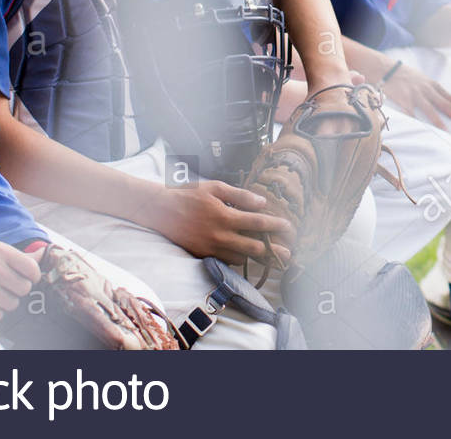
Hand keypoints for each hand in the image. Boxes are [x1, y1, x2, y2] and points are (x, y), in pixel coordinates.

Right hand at [0, 240, 41, 321]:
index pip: (32, 269)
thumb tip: (43, 254)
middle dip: (19, 288)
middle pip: (24, 288)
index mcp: (2, 252)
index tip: (28, 276)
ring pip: (12, 304)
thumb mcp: (0, 250)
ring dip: (7, 300)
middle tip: (9, 284)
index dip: (33, 275)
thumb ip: (22, 256)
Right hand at [149, 180, 293, 266]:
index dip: (275, 226)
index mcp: (225, 216)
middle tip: (288, 252)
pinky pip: (227, 262)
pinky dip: (238, 259)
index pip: (257, 223)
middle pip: (255, 248)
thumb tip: (262, 203)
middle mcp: (220, 236)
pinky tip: (246, 255)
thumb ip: (240, 195)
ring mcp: (211, 249)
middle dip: (274, 251)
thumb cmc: (189, 195)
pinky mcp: (203, 256)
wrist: (161, 211)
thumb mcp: (215, 188)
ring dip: (256, 256)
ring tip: (270, 255)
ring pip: (242, 258)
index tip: (289, 227)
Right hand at [381, 63, 450, 129]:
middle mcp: (426, 89)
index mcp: (433, 85)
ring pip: (431, 111)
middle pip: (445, 104)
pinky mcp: (403, 99)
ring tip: (448, 134)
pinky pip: (412, 114)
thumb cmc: (405, 76)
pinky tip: (423, 132)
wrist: (385, 69)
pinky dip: (418, 123)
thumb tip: (444, 104)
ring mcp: (415, 94)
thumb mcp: (422, 80)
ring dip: (440, 124)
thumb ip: (432, 91)